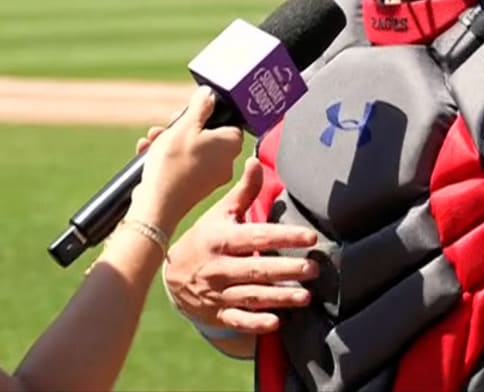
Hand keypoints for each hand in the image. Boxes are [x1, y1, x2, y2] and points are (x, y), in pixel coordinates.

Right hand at [131, 87, 244, 232]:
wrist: (158, 203)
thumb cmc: (174, 164)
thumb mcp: (186, 126)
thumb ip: (200, 106)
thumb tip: (209, 94)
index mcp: (230, 145)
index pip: (228, 122)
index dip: (208, 114)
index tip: (189, 112)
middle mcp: (225, 162)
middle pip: (207, 135)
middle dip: (183, 126)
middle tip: (169, 124)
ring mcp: (210, 177)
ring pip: (191, 149)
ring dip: (170, 140)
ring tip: (153, 138)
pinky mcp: (193, 188)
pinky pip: (183, 165)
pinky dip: (167, 157)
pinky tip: (148, 152)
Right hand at [164, 157, 320, 334]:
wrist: (171, 277)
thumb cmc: (205, 239)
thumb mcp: (220, 214)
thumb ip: (244, 191)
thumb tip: (256, 160)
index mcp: (222, 240)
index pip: (256, 236)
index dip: (283, 236)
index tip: (310, 237)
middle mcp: (220, 267)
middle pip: (256, 269)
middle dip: (286, 269)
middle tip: (313, 268)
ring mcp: (218, 293)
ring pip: (252, 296)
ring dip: (279, 297)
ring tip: (306, 296)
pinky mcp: (219, 314)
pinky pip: (238, 320)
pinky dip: (255, 323)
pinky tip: (276, 323)